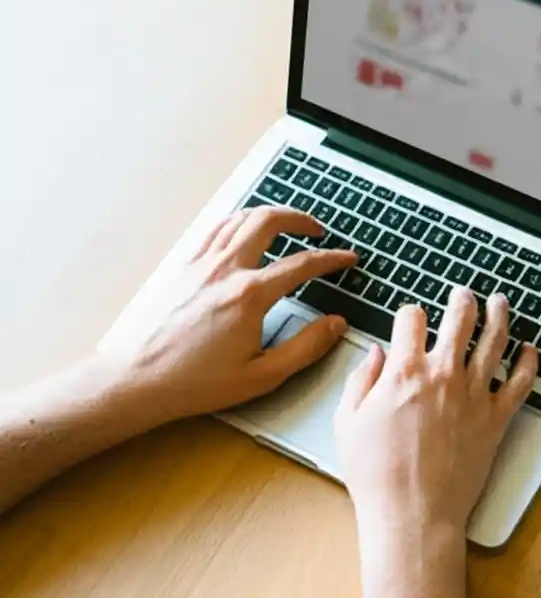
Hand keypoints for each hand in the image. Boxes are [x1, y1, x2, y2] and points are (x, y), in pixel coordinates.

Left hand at [107, 206, 356, 423]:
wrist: (137, 380)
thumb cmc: (195, 383)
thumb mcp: (262, 376)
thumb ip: (306, 347)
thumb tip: (335, 324)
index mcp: (249, 296)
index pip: (302, 264)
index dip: (331, 258)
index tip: (347, 258)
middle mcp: (225, 270)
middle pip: (268, 221)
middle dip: (299, 218)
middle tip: (317, 229)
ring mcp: (200, 264)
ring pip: (240, 218)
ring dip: (269, 214)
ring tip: (286, 223)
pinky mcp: (182, 267)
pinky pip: (215, 229)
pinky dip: (237, 221)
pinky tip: (244, 230)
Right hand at [335, 286, 536, 533]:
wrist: (412, 513)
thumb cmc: (377, 476)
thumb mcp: (347, 423)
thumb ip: (361, 381)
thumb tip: (376, 355)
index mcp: (404, 373)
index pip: (411, 319)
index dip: (410, 313)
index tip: (411, 317)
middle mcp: (443, 375)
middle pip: (460, 318)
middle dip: (462, 300)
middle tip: (464, 294)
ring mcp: (474, 394)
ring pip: (494, 340)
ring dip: (498, 315)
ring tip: (499, 302)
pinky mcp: (496, 418)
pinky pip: (520, 382)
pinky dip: (528, 362)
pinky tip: (530, 350)